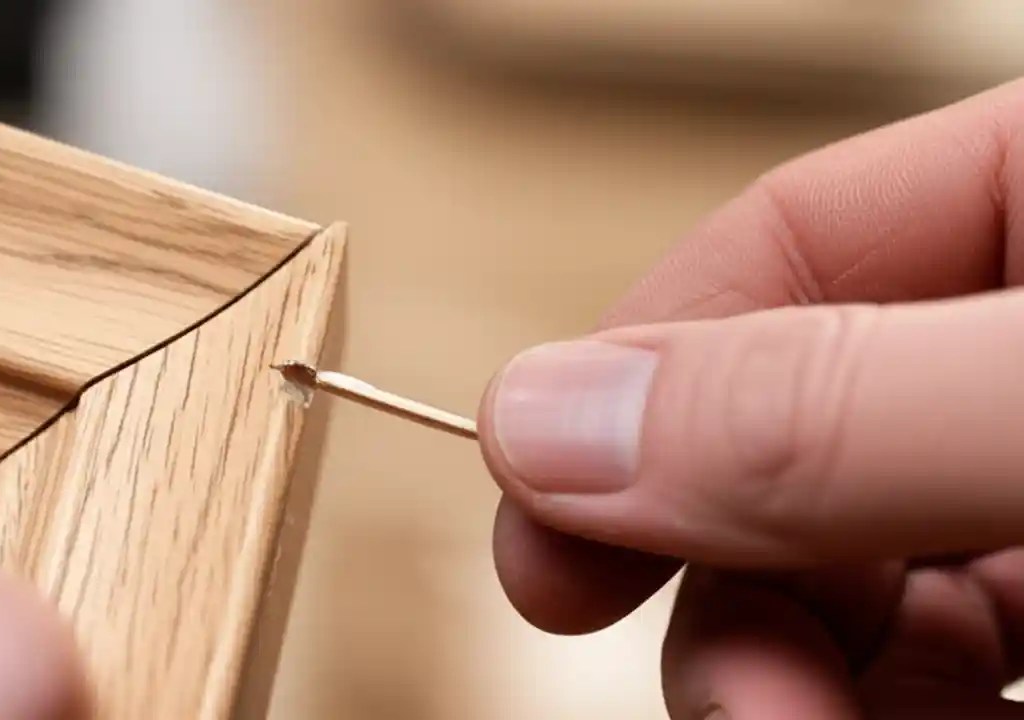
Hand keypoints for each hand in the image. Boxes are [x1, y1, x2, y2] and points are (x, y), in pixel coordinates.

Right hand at [480, 80, 1023, 717]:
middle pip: (802, 437)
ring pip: (863, 579)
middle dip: (731, 580)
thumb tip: (554, 418)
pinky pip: (946, 675)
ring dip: (794, 682)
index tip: (540, 508)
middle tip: (720, 697)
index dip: (642, 370)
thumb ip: (831, 407)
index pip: (792, 242)